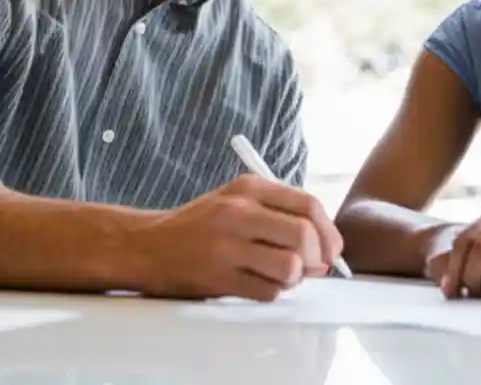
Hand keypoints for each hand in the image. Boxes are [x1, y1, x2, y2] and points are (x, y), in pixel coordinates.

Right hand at [136, 174, 342, 300]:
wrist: (148, 246)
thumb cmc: (202, 226)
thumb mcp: (239, 202)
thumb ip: (281, 216)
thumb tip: (325, 250)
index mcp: (249, 188)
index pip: (308, 204)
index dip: (328, 231)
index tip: (332, 250)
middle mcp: (238, 212)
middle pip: (303, 235)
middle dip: (317, 257)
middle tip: (311, 268)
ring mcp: (227, 246)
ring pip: (290, 266)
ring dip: (294, 278)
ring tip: (281, 276)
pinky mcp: (219, 277)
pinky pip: (268, 291)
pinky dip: (272, 292)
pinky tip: (257, 283)